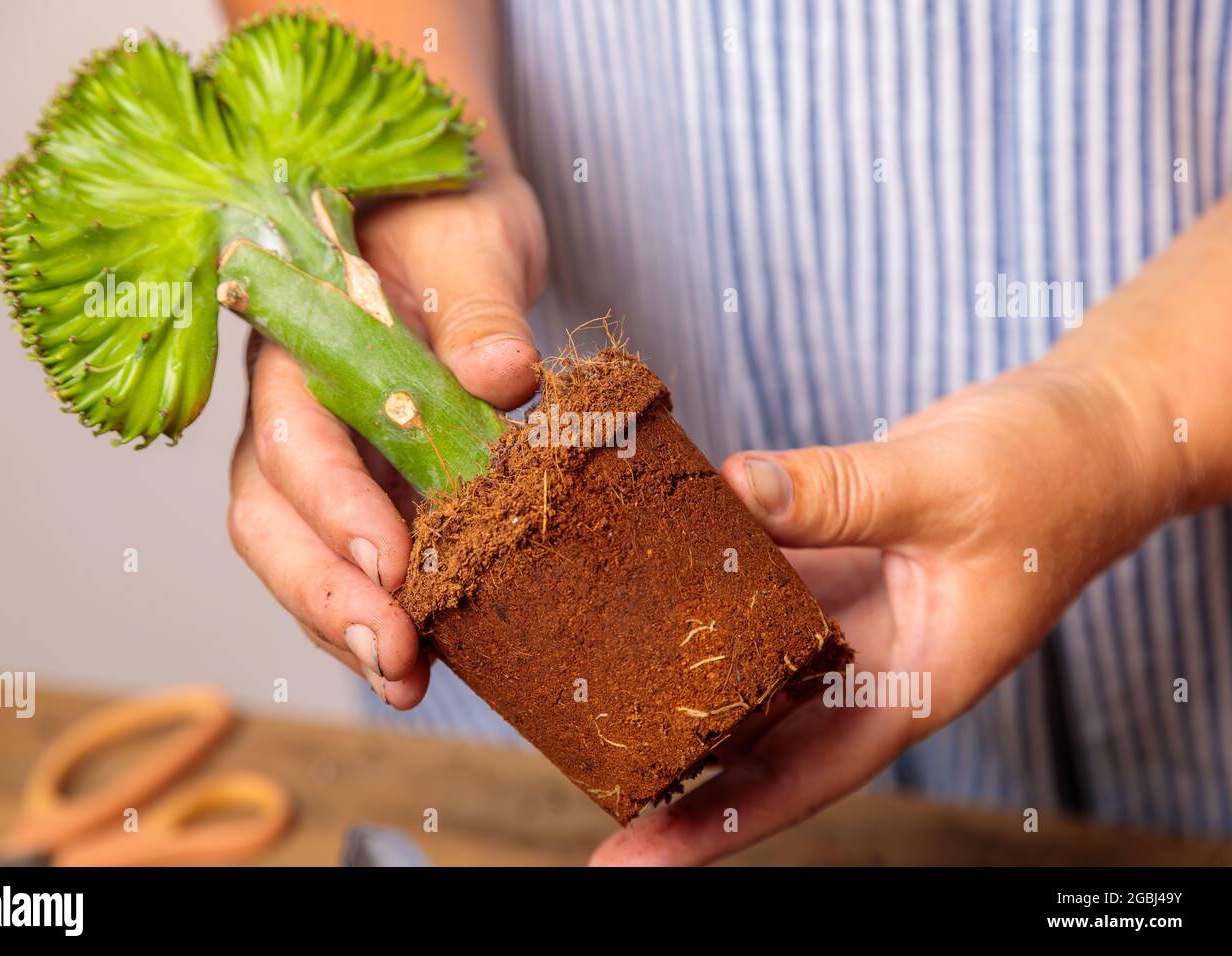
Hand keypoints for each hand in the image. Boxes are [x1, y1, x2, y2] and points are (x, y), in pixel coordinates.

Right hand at [227, 168, 545, 704]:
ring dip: (341, 621)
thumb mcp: (471, 236)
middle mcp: (296, 405)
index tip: (392, 561)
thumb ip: (480, 305)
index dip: (333, 502)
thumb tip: (500, 378)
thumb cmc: (445, 210)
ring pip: (297, 548)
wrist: (441, 214)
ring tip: (404, 681)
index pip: (293, 431)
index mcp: (303, 340)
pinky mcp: (365, 482)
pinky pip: (348, 554)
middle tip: (393, 657)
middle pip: (272, 512)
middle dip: (324, 592)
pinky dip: (376, 608)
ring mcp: (326, 452)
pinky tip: (424, 653)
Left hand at [591, 355, 1174, 864]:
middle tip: (582, 775)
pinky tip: (640, 566)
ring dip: (677, 670)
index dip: (715, 823)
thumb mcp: (941, 488)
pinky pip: (753, 577)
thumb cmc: (1046, 476)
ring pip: (746, 657)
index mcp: (910, 684)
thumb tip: (729, 490)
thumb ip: (836, 492)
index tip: (633, 860)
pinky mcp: (833, 558)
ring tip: (587, 688)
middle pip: (756, 732)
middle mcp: (868, 663)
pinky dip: (702, 573)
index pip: (799, 776)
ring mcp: (847, 613)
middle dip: (674, 762)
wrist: (1082, 431)